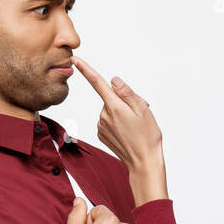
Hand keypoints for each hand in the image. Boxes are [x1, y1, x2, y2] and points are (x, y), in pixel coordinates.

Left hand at [71, 55, 167, 206]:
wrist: (143, 162)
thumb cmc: (147, 137)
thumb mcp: (142, 110)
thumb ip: (126, 92)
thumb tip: (113, 80)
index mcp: (114, 107)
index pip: (97, 83)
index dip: (86, 70)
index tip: (76, 60)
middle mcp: (104, 116)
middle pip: (111, 99)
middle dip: (124, 102)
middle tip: (140, 114)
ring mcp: (102, 126)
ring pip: (111, 111)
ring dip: (122, 113)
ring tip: (136, 126)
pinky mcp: (102, 134)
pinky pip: (108, 121)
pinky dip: (118, 123)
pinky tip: (127, 132)